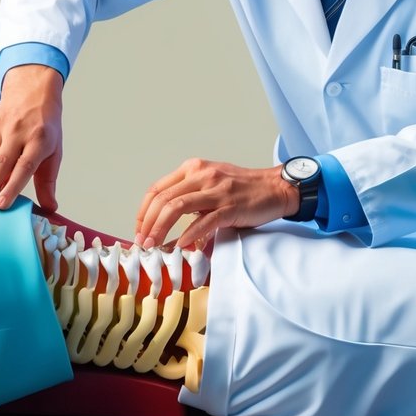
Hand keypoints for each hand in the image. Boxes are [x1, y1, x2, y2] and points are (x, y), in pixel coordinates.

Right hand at [0, 64, 63, 210]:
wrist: (32, 94)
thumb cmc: (44, 130)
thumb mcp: (54, 152)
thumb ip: (48, 182)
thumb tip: (50, 209)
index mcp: (39, 140)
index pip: (24, 166)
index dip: (12, 186)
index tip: (1, 204)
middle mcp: (18, 131)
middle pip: (1, 161)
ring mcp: (0, 126)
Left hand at [134, 158, 298, 249]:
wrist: (275, 187)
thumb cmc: (241, 189)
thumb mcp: (209, 185)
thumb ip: (187, 199)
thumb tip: (163, 226)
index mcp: (192, 169)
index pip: (157, 190)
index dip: (143, 212)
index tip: (140, 231)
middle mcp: (201, 175)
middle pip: (163, 199)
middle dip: (147, 224)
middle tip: (143, 243)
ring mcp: (216, 190)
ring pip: (177, 207)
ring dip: (160, 229)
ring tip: (154, 246)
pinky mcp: (230, 206)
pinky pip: (204, 220)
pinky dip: (189, 234)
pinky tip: (181, 245)